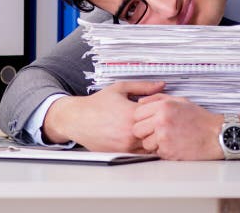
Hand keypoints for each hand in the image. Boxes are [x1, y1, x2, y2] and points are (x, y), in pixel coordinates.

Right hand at [42, 81, 164, 151]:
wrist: (77, 119)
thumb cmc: (97, 104)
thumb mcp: (120, 88)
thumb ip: (143, 87)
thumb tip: (161, 85)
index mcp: (132, 113)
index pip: (158, 114)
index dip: (162, 111)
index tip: (161, 109)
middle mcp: (130, 131)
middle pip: (157, 131)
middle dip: (159, 126)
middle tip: (159, 121)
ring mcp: (126, 145)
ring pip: (150, 145)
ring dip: (152, 138)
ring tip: (148, 129)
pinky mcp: (121, 153)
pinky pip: (140, 153)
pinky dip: (143, 146)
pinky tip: (139, 137)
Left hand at [133, 93, 222, 159]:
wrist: (216, 135)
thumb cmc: (200, 119)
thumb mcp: (180, 101)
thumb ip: (158, 98)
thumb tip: (141, 101)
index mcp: (163, 106)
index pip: (137, 113)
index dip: (142, 119)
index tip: (148, 122)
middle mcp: (162, 120)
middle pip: (137, 129)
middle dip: (144, 132)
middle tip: (155, 132)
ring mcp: (164, 137)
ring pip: (145, 143)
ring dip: (153, 143)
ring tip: (167, 139)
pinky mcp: (168, 151)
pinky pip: (156, 153)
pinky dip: (163, 151)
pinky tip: (174, 145)